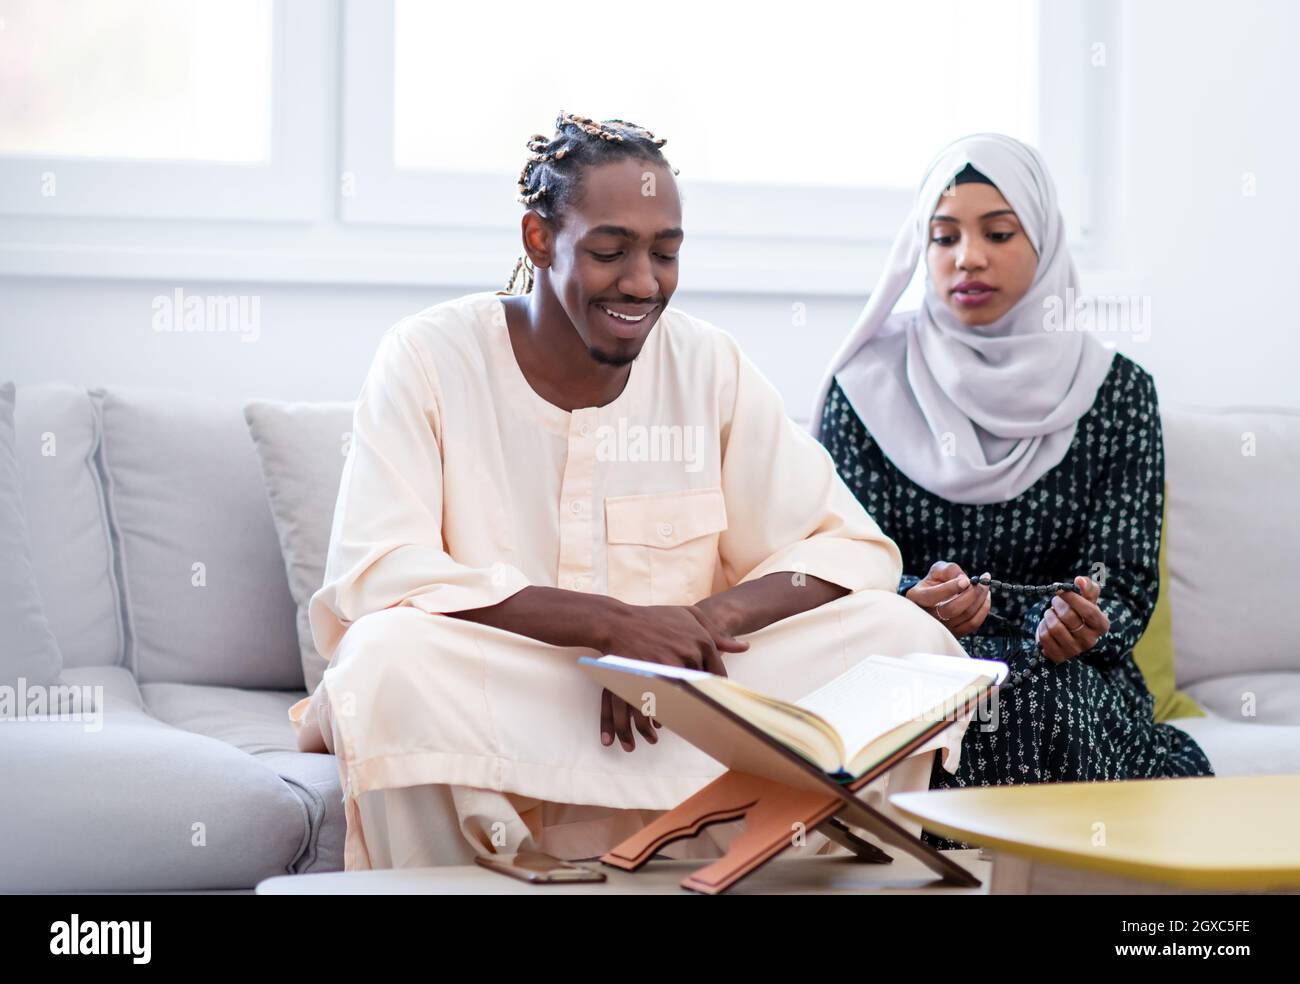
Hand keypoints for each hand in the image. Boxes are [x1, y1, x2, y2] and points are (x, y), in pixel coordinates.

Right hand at [599, 603, 747, 751]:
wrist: (619, 623)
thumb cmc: (656, 618)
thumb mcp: (689, 615)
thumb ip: (717, 632)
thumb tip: (743, 647)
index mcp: (702, 640)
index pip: (718, 673)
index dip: (715, 687)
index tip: (711, 696)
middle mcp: (690, 653)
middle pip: (703, 686)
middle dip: (699, 696)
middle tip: (695, 705)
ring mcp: (671, 665)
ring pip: (687, 695)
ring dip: (683, 706)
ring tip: (678, 712)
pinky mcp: (654, 676)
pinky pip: (667, 699)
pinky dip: (666, 708)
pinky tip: (662, 714)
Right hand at [904, 561, 990, 637]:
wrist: (935, 598)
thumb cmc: (935, 582)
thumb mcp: (938, 570)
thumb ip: (950, 570)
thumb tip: (965, 580)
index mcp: (917, 597)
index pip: (933, 596)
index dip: (951, 588)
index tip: (966, 580)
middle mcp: (927, 616)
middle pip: (953, 609)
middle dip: (972, 593)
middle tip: (981, 582)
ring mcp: (941, 627)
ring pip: (966, 616)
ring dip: (980, 599)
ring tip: (984, 587)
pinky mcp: (954, 633)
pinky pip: (973, 624)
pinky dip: (983, 610)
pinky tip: (985, 598)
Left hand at [1035, 576, 1108, 663]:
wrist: (1067, 630)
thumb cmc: (1079, 610)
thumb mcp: (1086, 597)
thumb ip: (1087, 586)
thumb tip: (1080, 581)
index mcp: (1101, 625)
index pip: (1089, 611)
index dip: (1072, 598)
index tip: (1060, 589)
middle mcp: (1090, 640)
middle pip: (1069, 617)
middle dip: (1057, 604)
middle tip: (1055, 600)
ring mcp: (1075, 651)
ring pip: (1055, 627)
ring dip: (1049, 615)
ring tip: (1051, 612)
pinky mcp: (1059, 657)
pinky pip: (1045, 638)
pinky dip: (1042, 627)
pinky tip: (1047, 624)